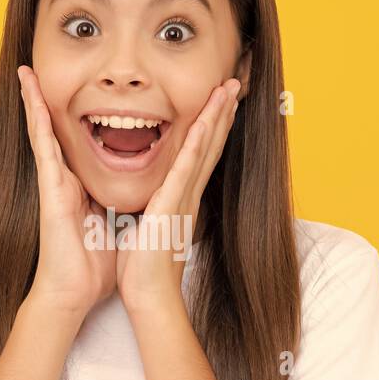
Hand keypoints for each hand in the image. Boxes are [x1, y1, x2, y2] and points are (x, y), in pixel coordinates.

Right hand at [18, 65, 116, 316]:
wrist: (75, 292)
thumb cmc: (94, 266)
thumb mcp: (115, 226)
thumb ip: (119, 209)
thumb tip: (134, 202)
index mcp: (81, 187)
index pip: (79, 144)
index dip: (78, 118)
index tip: (77, 94)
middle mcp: (64, 179)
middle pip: (56, 132)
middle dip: (46, 101)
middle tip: (35, 68)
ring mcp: (53, 182)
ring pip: (44, 131)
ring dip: (34, 100)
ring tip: (26, 70)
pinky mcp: (49, 187)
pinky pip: (42, 144)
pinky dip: (34, 117)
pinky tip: (29, 94)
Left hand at [116, 77, 240, 315]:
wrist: (148, 295)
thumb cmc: (144, 267)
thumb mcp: (149, 227)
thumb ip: (154, 208)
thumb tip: (150, 198)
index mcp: (181, 198)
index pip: (200, 154)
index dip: (211, 126)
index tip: (219, 101)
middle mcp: (188, 194)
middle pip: (211, 145)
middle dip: (222, 113)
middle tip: (234, 84)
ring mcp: (184, 198)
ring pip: (205, 149)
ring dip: (217, 117)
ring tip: (229, 89)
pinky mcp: (173, 206)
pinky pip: (187, 169)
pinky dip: (198, 144)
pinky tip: (205, 123)